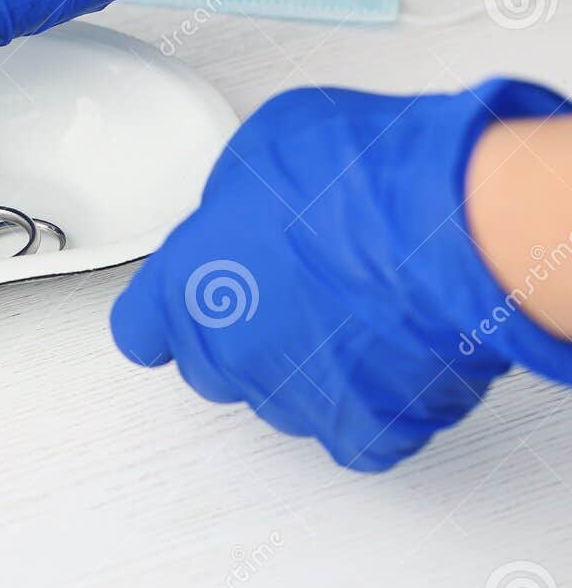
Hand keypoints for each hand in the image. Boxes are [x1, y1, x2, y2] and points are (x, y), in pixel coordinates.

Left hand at [110, 79, 569, 471]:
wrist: (448, 226)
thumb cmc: (359, 178)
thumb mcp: (257, 154)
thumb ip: (229, 207)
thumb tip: (242, 216)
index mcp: (186, 287)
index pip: (139, 330)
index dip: (166, 317)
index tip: (185, 306)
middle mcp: (228, 354)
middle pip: (214, 366)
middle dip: (245, 334)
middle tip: (297, 289)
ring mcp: (296, 398)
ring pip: (287, 397)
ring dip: (312, 364)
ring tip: (361, 310)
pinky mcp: (367, 429)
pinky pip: (360, 433)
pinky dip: (378, 404)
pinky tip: (399, 358)